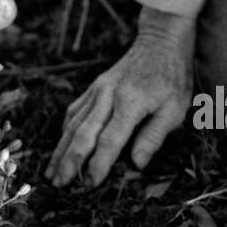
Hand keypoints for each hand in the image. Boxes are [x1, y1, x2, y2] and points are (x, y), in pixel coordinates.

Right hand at [46, 15, 194, 187]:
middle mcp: (108, 96)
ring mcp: (97, 90)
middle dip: (70, 162)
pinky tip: (61, 147)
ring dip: (61, 150)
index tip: (90, 185)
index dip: (98, 165)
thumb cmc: (172, 77)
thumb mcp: (175, 108)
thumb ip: (154, 136)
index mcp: (130, 103)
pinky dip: (65, 131)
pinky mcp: (94, 88)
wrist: (160, 41)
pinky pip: (74, 111)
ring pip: (73, 124)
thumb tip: (137, 164)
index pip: (109, 140)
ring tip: (52, 173)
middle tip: (60, 185)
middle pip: (83, 133)